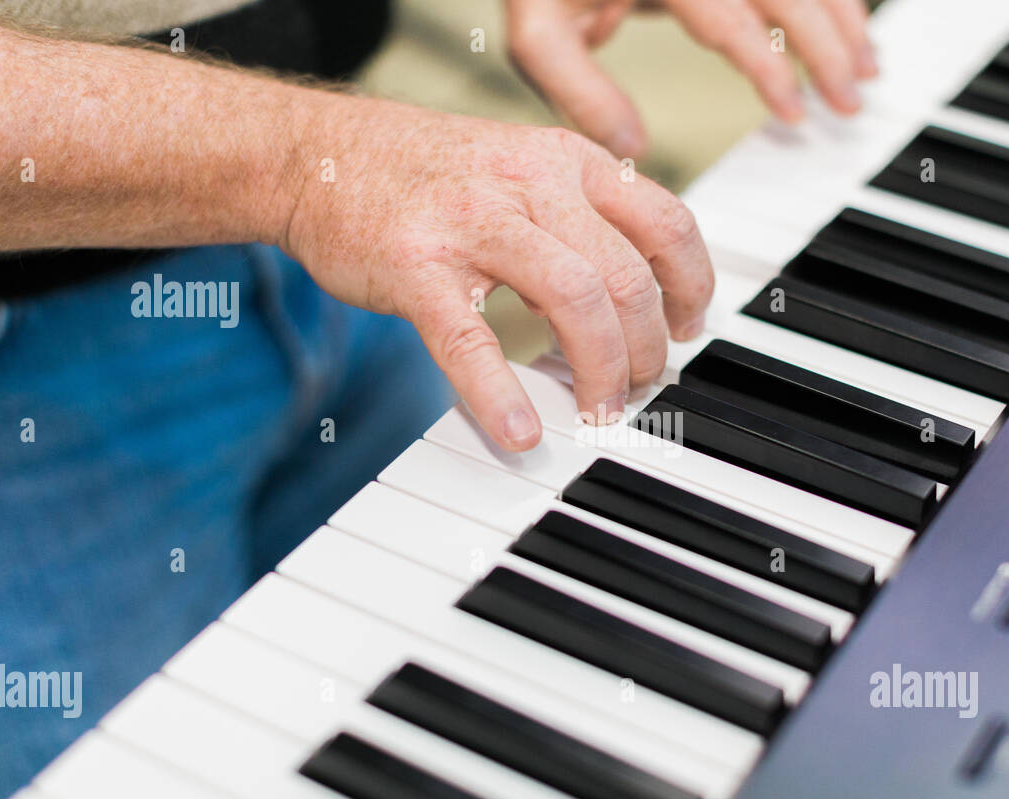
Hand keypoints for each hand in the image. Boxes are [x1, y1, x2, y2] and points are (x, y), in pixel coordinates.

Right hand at [280, 97, 713, 450]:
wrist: (318, 156)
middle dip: (646, 348)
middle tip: (638, 385)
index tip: (687, 327)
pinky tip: (522, 432)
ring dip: (600, 369)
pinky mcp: (416, 268)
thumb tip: (642, 292)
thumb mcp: (522, 168)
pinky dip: (501, 395)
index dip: (690, 285)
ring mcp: (471, 224)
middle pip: (625, 274)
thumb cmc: (426, 176)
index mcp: (565, 162)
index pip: (665, 222)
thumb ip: (581, 217)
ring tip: (598, 410)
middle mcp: (529, 184)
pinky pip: (471, 341)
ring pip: (574, 298)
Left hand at [506, 0, 877, 155]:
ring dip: (840, 16)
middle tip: (850, 102)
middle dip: (827, 46)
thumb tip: (634, 148)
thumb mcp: (538, 33)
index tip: (797, 115)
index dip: (772, 68)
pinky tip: (849, 23)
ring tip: (865, 69)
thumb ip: (579, 90)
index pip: (731, 19)